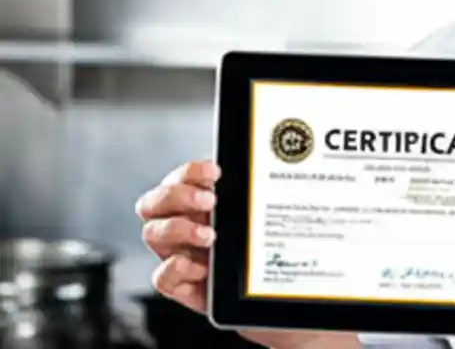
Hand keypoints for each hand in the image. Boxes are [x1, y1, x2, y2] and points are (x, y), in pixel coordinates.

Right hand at [135, 160, 358, 348]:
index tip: (216, 173)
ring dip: (178, 229)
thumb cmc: (272, 255)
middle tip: (209, 201)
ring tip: (210, 236)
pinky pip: (161, 277)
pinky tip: (202, 268)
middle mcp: (186, 227)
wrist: (277, 299)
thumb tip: (284, 173)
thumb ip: (263, 200)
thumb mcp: (269, 222)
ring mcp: (181, 256)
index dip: (190, 172)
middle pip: (154, 203)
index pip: (181, 179)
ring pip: (152, 233)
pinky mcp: (184, 287)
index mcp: (203, 206)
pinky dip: (176, 268)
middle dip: (177, 195)